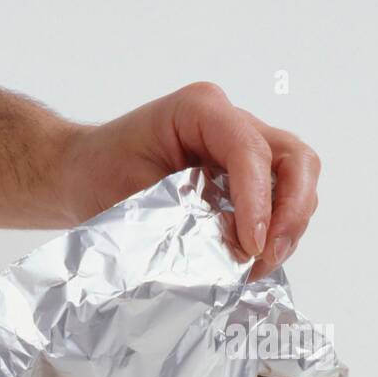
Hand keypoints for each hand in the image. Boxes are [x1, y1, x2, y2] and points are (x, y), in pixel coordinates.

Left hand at [60, 82, 320, 279]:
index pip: (249, 149)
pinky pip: (279, 198)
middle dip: (291, 210)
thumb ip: (177, 219)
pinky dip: (275, 230)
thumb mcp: (128, 194)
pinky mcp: (243, 176)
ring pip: (296, 179)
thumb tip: (226, 256)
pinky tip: (252, 260)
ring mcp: (242, 148)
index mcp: (199, 111)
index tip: (249, 245)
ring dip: (287, 225)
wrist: (81, 174)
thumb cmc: (97, 174)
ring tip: (258, 266)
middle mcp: (230, 122)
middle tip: (266, 256)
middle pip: (293, 158)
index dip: (258, 200)